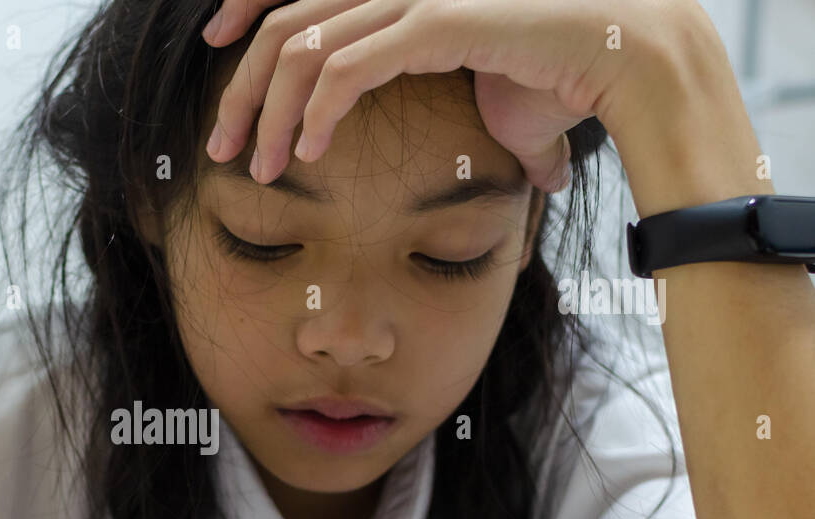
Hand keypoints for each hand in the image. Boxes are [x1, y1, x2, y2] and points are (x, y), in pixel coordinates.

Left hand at [201, 0, 700, 191]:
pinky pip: (347, 68)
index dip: (249, 5)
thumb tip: (524, 168)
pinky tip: (308, 155)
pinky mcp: (439, 21)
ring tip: (258, 168)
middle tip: (222, 144)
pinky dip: (316, 114)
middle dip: (241, 86)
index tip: (219, 50)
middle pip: (286, 22)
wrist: (634, 63)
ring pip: (303, 48)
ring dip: (268, 113)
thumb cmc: (567, 78)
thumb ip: (464, 107)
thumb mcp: (489, 93)